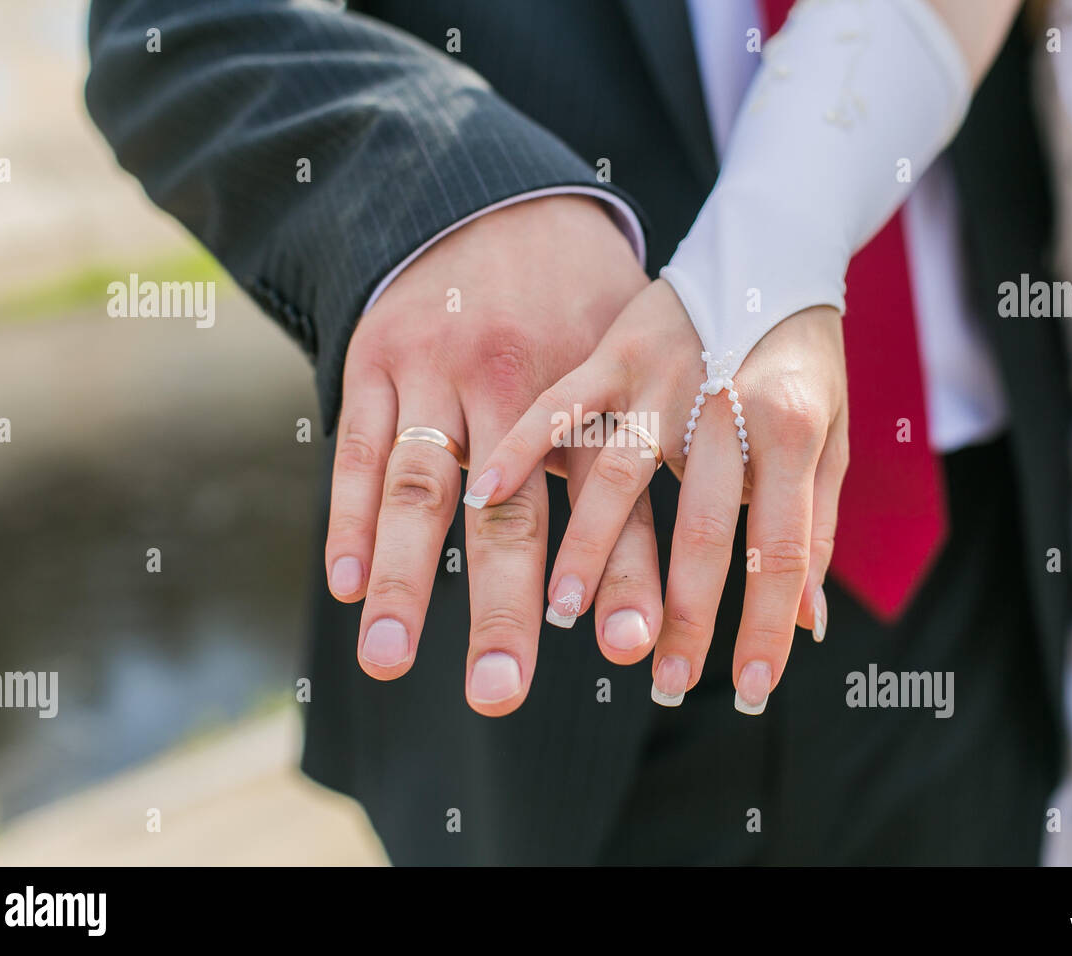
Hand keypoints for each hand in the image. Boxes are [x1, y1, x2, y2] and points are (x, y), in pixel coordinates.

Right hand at [323, 195, 660, 715]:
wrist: (492, 196)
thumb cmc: (581, 300)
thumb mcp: (637, 353)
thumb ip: (662, 449)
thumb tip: (725, 538)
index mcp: (592, 390)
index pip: (610, 500)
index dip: (624, 573)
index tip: (635, 648)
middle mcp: (516, 385)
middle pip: (509, 513)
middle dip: (503, 607)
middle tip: (498, 692)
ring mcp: (438, 372)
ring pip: (420, 486)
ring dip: (403, 577)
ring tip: (388, 663)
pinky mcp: (377, 358)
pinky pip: (359, 446)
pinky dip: (349, 516)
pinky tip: (346, 584)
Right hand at [471, 279, 848, 712]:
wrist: (769, 247)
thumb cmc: (801, 355)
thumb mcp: (830, 436)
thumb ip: (812, 525)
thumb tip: (805, 623)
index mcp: (790, 424)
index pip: (780, 548)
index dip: (764, 626)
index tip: (748, 690)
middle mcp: (722, 400)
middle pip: (699, 525)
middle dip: (679, 612)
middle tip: (657, 677)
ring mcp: (660, 374)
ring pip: (618, 473)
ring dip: (589, 547)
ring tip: (565, 613)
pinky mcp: (609, 349)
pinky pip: (557, 404)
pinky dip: (520, 448)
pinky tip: (487, 497)